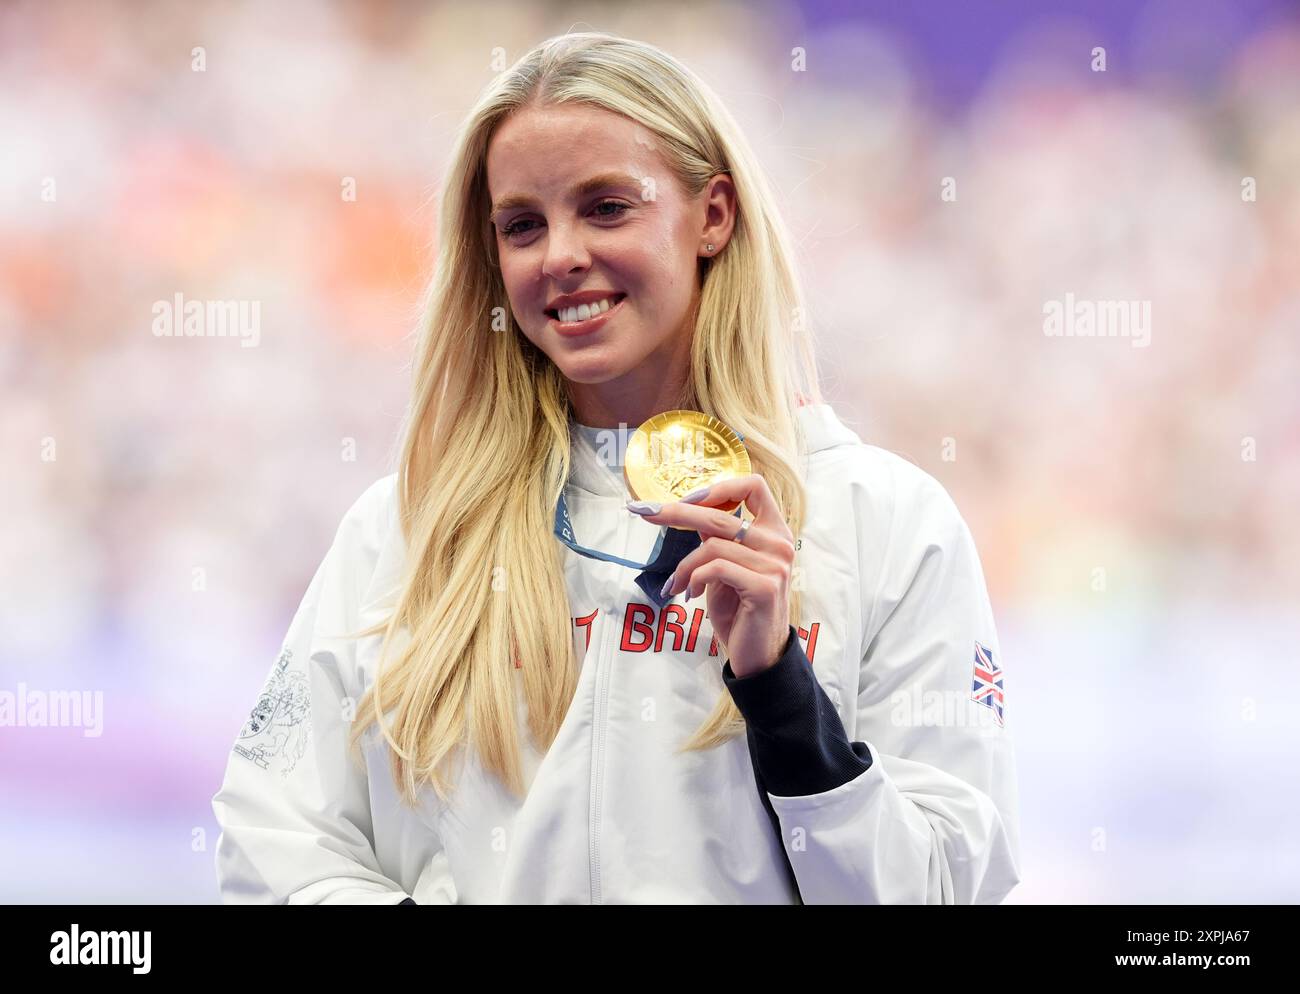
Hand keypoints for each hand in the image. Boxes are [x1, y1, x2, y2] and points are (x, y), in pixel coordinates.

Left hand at [626, 473, 794, 677]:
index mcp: (774, 532)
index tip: (687, 500)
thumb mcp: (724, 569)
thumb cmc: (739, 611)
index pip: (755, 486)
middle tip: (643, 512)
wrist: (756, 655)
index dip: (719, 487)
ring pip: (712, 545)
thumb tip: (692, 514)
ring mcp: (775, 565)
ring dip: (684, 565)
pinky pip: (715, 568)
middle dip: (676, 512)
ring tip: (675, 584)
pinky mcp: (763, 587)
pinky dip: (693, 578)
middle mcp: (779, 543)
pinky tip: (689, 594)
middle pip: (721, 514)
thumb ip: (717, 540)